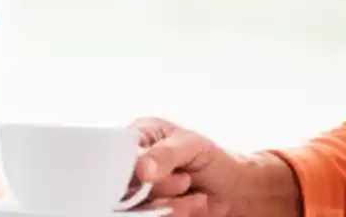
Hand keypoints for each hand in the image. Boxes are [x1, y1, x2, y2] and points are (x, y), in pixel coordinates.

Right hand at [129, 117, 299, 216]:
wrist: (232, 189)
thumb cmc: (209, 158)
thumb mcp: (191, 145)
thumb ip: (165, 154)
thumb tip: (142, 169)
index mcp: (136, 137)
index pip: (113, 151)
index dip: (126, 166)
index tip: (146, 174)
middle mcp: (131, 164)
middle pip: (124, 183)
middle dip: (158, 186)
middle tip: (184, 179)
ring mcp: (139, 191)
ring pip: (137, 206)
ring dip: (169, 203)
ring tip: (190, 190)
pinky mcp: (148, 211)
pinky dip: (175, 214)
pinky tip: (194, 203)